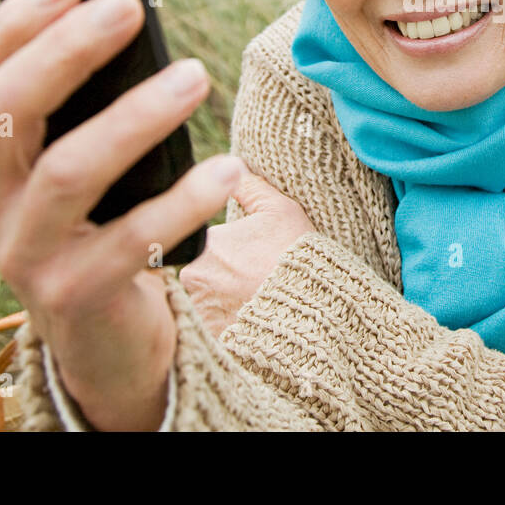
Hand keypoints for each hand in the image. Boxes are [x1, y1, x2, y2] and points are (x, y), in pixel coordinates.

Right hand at [0, 0, 239, 429]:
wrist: (107, 339)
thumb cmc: (104, 225)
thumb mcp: (82, 166)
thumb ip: (88, 111)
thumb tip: (134, 28)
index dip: (13, 25)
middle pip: (5, 111)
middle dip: (67, 50)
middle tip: (131, 8)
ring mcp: (23, 257)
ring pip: (68, 171)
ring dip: (135, 116)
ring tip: (197, 77)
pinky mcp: (74, 297)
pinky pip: (130, 240)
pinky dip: (182, 199)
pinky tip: (227, 169)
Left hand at [179, 158, 316, 337]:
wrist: (311, 314)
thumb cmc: (296, 256)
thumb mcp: (279, 210)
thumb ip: (249, 186)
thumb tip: (231, 165)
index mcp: (206, 242)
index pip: (209, 240)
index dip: (233, 246)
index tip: (253, 253)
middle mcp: (193, 277)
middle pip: (204, 269)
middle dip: (224, 272)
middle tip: (256, 276)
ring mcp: (200, 311)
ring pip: (206, 298)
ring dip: (224, 298)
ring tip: (257, 298)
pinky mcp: (210, 339)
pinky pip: (213, 326)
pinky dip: (228, 323)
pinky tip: (254, 318)